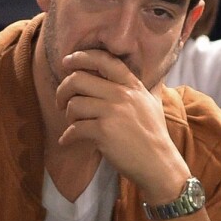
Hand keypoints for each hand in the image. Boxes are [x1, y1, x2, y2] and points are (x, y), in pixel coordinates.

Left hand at [55, 49, 188, 203]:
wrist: (158, 163)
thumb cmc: (154, 135)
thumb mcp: (154, 104)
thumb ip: (150, 87)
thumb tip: (158, 74)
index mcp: (132, 85)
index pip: (103, 60)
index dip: (81, 57)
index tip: (67, 62)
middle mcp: (122, 95)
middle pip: (78, 79)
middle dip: (63, 90)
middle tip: (61, 101)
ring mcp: (113, 112)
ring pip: (74, 104)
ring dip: (67, 115)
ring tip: (73, 123)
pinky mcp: (103, 132)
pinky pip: (75, 128)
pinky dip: (67, 136)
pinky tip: (68, 140)